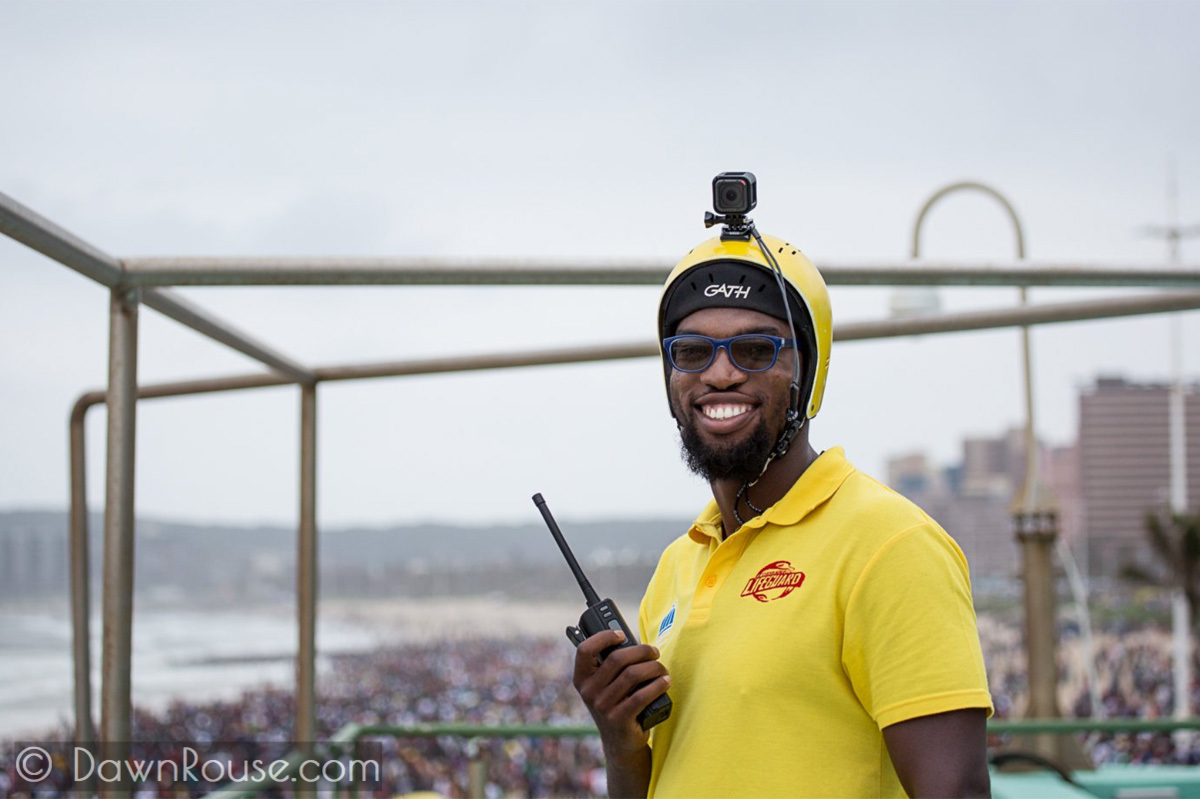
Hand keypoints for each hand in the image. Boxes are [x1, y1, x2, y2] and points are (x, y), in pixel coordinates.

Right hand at [572, 629, 670, 756]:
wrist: (621, 743)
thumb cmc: (618, 705)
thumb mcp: (606, 687)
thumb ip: (611, 667)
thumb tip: (636, 643)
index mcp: (582, 679)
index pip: (584, 650)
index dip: (603, 637)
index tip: (622, 635)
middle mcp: (588, 692)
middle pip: (616, 659)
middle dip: (641, 651)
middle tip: (655, 652)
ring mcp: (602, 707)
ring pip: (632, 675)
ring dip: (654, 668)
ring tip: (662, 669)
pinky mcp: (618, 719)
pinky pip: (641, 696)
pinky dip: (657, 686)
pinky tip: (665, 682)